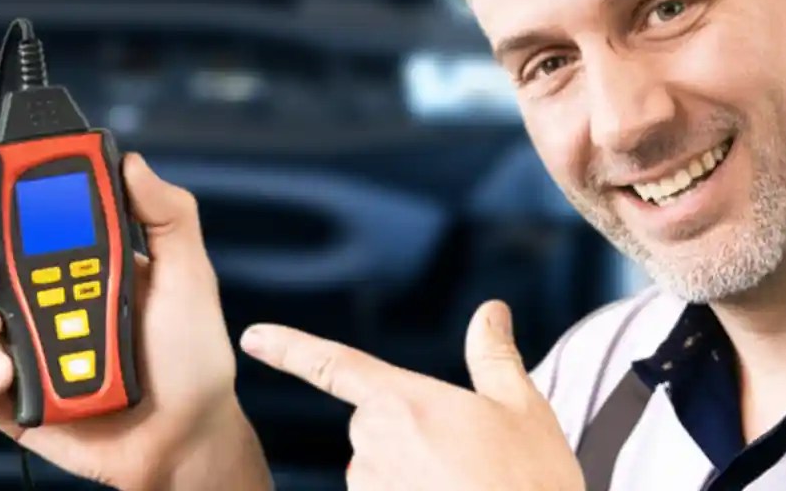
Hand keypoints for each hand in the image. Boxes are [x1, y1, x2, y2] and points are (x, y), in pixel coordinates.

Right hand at [0, 153, 269, 490]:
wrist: (188, 432)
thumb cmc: (191, 352)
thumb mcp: (189, 274)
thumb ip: (167, 215)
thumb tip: (133, 163)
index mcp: (69, 259)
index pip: (7, 217)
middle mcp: (32, 297)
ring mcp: (16, 348)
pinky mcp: (7, 400)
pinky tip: (4, 376)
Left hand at [240, 300, 584, 490]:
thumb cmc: (532, 484)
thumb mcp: (524, 411)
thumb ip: (495, 358)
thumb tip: (491, 312)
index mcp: (405, 402)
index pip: (334, 365)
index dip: (290, 348)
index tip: (253, 337)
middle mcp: (374, 445)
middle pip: (374, 427)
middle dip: (410, 439)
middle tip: (468, 462)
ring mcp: (369, 489)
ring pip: (378, 475)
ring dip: (411, 481)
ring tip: (465, 489)